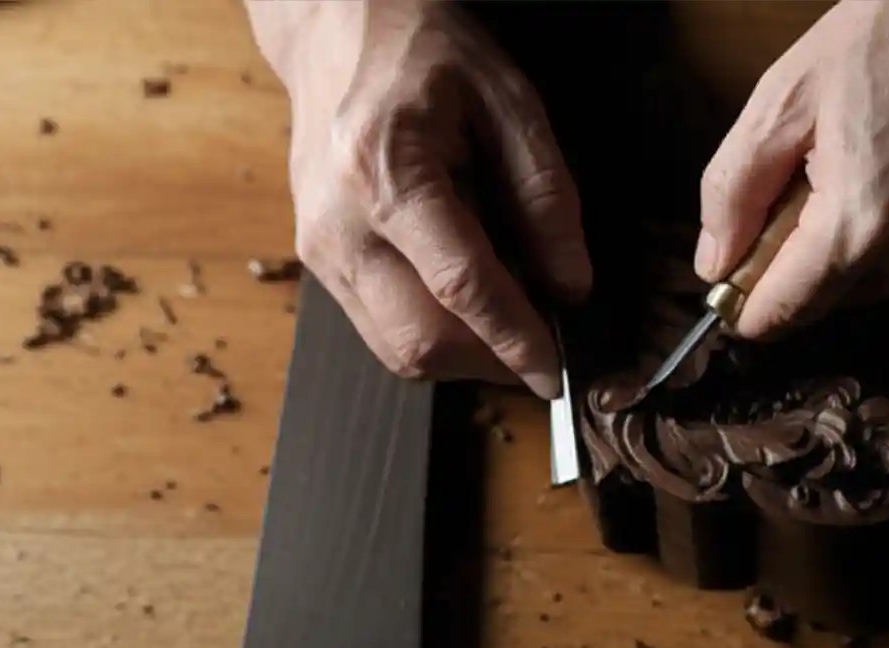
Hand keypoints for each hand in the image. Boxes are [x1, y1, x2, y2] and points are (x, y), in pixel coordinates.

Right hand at [245, 0, 588, 397]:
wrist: (338, 33)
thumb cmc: (426, 54)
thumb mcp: (509, 102)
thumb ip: (545, 196)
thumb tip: (571, 285)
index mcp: (384, 174)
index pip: (460, 286)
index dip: (515, 338)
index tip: (558, 373)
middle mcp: (338, 227)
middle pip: (420, 339)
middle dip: (492, 360)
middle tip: (545, 344)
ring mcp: (318, 252)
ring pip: (398, 349)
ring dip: (465, 355)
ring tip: (511, 315)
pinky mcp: (318, 264)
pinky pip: (381, 329)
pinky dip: (436, 333)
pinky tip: (469, 301)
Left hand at [695, 0, 888, 337]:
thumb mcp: (783, 100)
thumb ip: (733, 192)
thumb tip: (715, 265)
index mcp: (863, 223)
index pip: (786, 314)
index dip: (750, 305)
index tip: (733, 285)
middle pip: (838, 297)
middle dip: (814, 256)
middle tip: (817, 178)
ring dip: (872, 240)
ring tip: (880, 159)